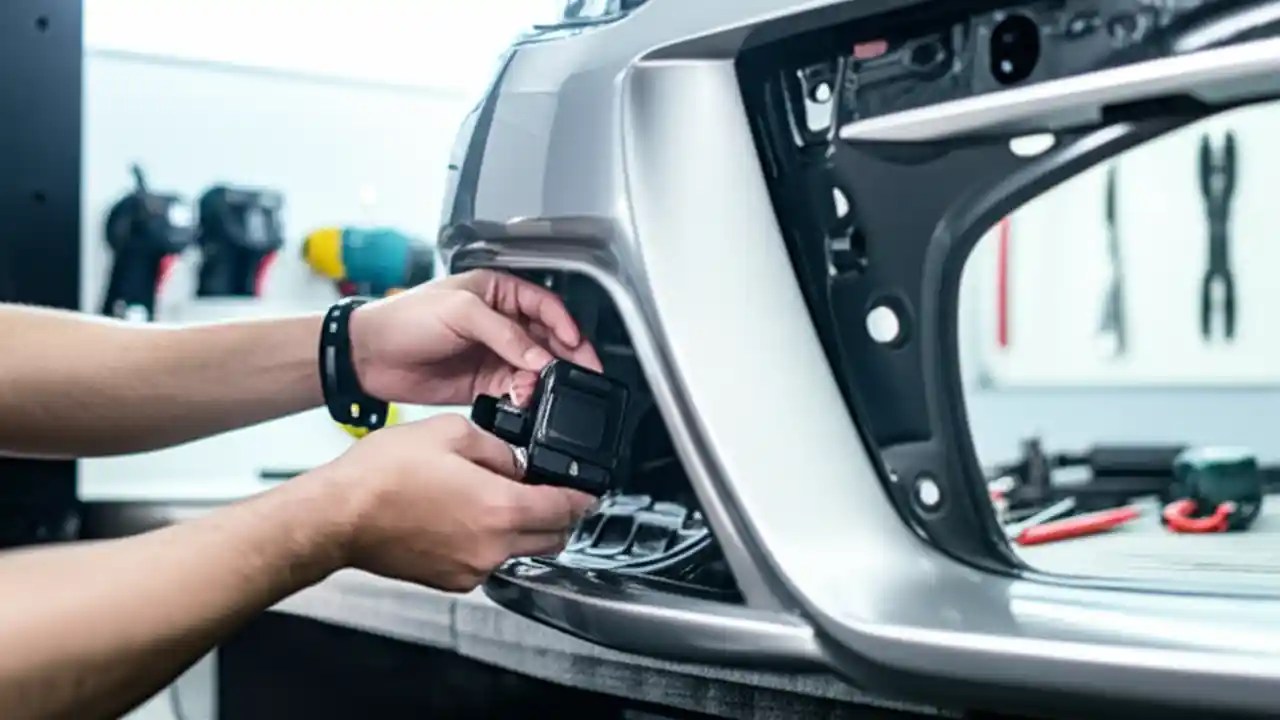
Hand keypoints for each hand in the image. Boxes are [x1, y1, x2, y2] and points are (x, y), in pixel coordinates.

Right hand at [321, 413, 596, 591]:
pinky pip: (488, 562)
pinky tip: (466, 516)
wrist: (335, 516)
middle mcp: (492, 547)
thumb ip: (498, 447)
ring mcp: (471, 569)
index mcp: (501, 508)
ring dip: (524, 530)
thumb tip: (518, 460)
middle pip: (553, 539)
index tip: (587, 489)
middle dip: (558, 515)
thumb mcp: (451, 432)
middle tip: (547, 490)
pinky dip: (491, 543)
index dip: (583, 496)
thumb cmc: (380, 476)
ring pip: (521, 553)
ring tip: (498, 498)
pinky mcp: (450, 580)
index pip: (567, 509)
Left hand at [348, 270, 602, 406]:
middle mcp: (500, 322)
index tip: (574, 345)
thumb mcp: (459, 312)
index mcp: (498, 292)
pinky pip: (516, 390)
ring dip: (543, 380)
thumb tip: (540, 358)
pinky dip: (524, 397)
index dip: (565, 325)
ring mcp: (493, 353)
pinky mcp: (484, 382)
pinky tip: (522, 400)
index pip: (545, 306)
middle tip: (583, 375)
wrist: (368, 355)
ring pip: (535, 368)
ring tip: (540, 389)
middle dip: (566, 357)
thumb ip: (505, 334)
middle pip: (548, 339)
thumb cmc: (403, 317)